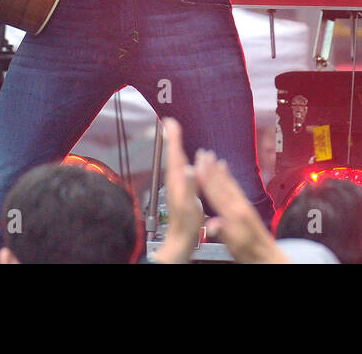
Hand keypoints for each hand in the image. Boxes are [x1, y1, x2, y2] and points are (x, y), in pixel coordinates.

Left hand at [153, 118, 203, 263]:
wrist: (181, 239)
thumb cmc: (186, 224)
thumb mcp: (190, 205)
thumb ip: (190, 186)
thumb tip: (189, 167)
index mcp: (177, 181)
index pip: (175, 154)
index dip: (173, 138)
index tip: (170, 122)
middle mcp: (175, 181)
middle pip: (173, 155)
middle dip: (173, 138)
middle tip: (171, 122)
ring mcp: (177, 186)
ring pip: (176, 161)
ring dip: (176, 147)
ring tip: (176, 135)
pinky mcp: (181, 191)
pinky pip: (181, 169)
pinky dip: (182, 159)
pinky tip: (187, 160)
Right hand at [193, 149, 288, 263]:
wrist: (267, 255)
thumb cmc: (250, 252)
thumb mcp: (234, 245)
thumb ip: (223, 232)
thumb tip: (212, 224)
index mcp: (234, 215)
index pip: (216, 193)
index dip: (206, 179)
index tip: (197, 165)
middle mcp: (239, 206)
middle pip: (222, 184)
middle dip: (211, 169)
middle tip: (203, 154)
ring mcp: (244, 205)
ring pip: (229, 184)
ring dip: (220, 171)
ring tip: (213, 158)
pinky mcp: (246, 207)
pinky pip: (235, 188)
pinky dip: (229, 178)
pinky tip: (227, 172)